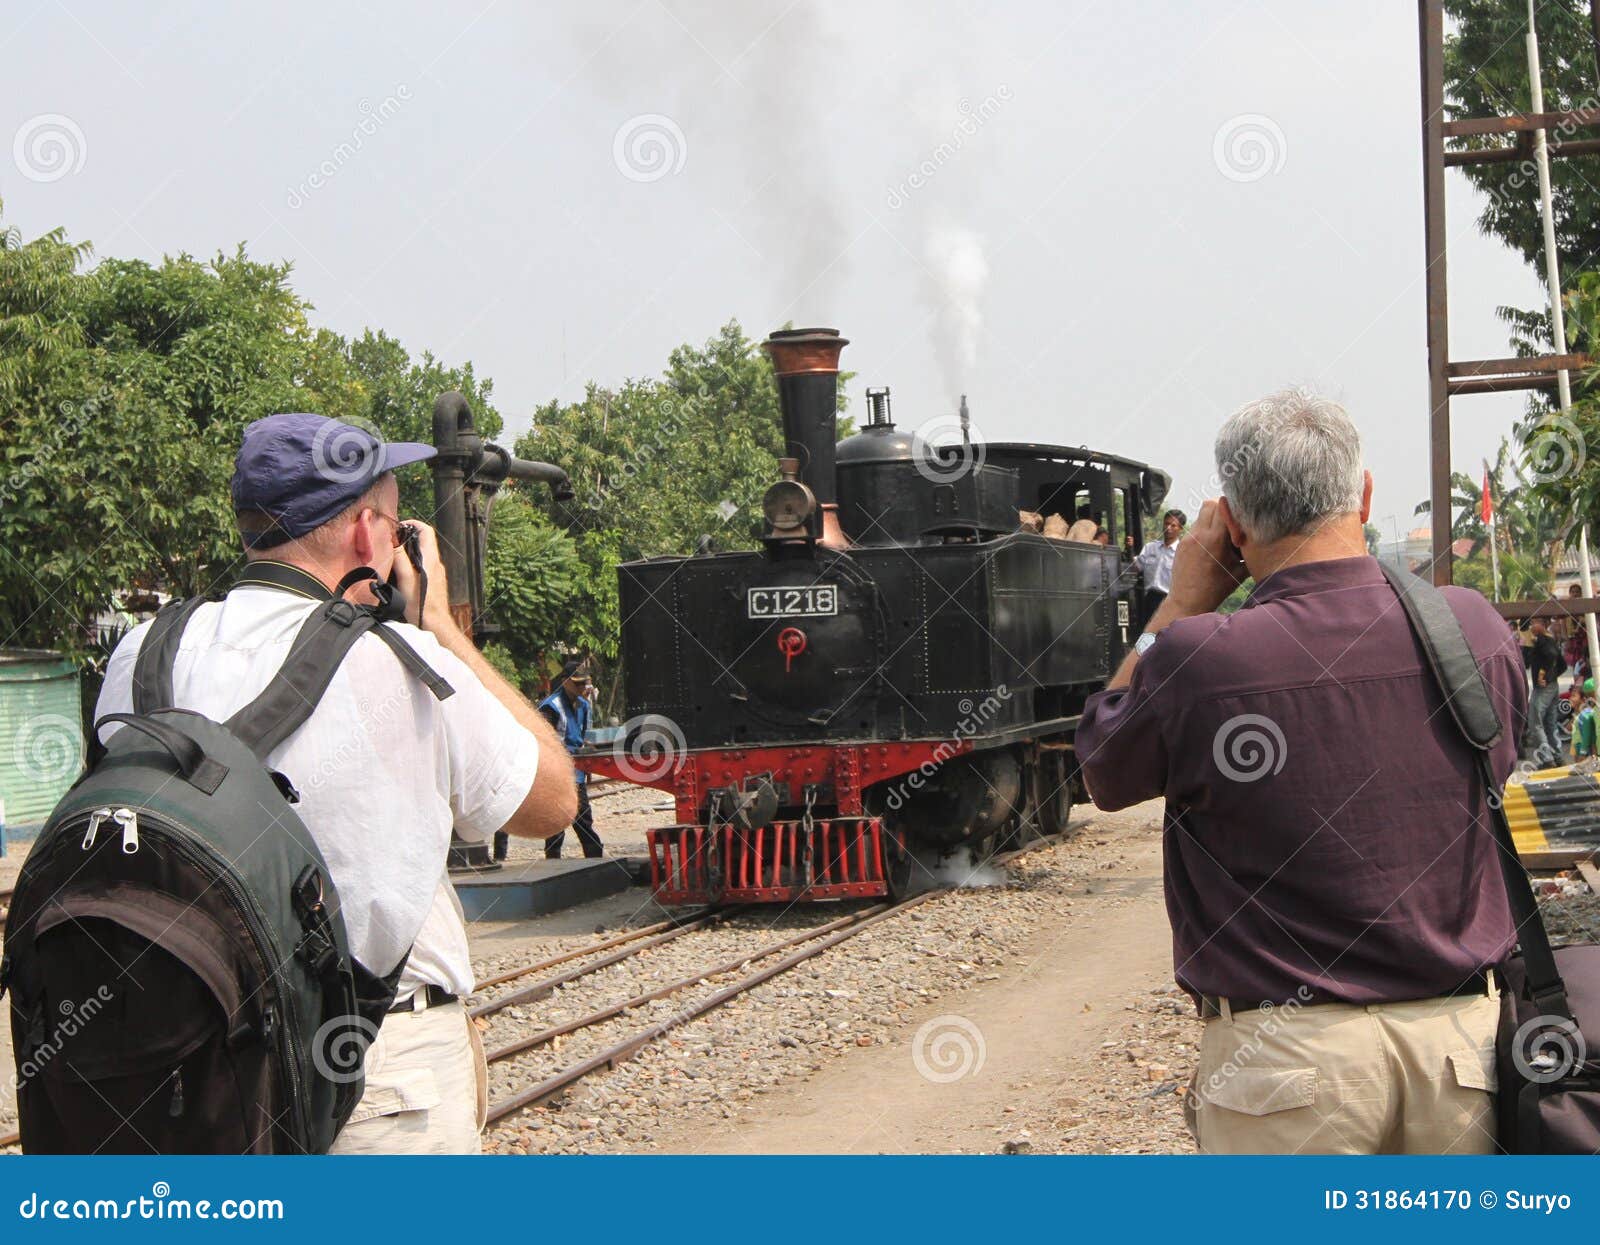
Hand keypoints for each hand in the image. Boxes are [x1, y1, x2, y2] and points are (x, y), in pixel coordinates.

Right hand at [391, 519, 453, 632]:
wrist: (434, 623)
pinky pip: (424, 564)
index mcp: (430, 560)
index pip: (426, 531)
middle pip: (425, 540)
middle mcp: (436, 563)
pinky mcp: (434, 580)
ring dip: (410, 549)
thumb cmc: (421, 605)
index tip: (399, 526)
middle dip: (408, 536)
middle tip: (393, 539)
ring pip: (424, 553)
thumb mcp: (405, 579)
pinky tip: (402, 571)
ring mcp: (436, 572)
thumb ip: (400, 558)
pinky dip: (413, 561)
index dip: (413, 524)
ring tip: (395, 554)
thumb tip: (394, 541)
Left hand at [1164, 498, 1246, 617]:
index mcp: (1214, 540)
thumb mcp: (1239, 571)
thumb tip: (1265, 537)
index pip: (1224, 507)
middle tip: (1233, 523)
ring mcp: (1187, 538)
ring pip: (1201, 514)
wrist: (1187, 602)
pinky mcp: (1181, 543)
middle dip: (1223, 510)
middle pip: (1211, 503)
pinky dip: (1205, 530)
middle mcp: (1199, 535)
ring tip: (1223, 535)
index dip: (1236, 508)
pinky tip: (1212, 545)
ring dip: (1213, 518)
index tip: (1243, 516)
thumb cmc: (1216, 589)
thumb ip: (1251, 551)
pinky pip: (1195, 527)